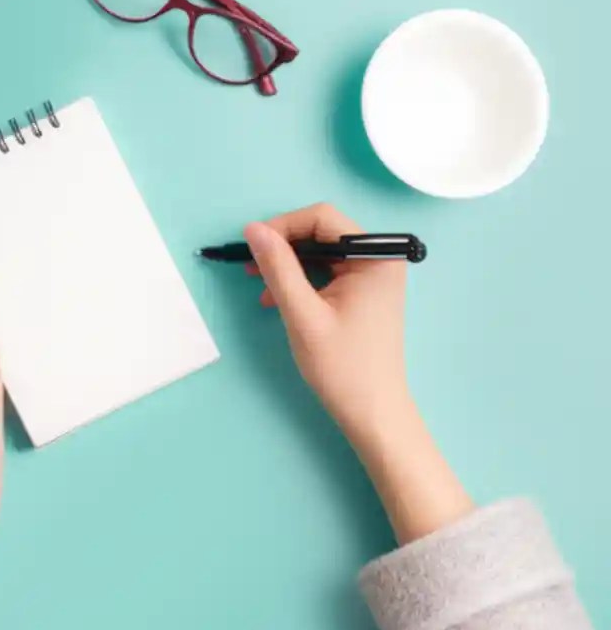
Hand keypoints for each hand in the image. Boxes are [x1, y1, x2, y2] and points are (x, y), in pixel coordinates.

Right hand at [246, 203, 471, 542]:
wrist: (371, 411)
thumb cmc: (341, 365)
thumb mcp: (302, 314)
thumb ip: (278, 267)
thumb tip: (252, 229)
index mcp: (375, 256)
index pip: (321, 218)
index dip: (282, 226)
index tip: (252, 248)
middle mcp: (379, 258)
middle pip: (321, 232)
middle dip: (283, 247)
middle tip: (250, 268)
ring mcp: (372, 276)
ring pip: (319, 252)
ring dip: (287, 266)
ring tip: (260, 288)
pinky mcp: (363, 293)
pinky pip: (325, 272)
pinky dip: (299, 281)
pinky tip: (276, 301)